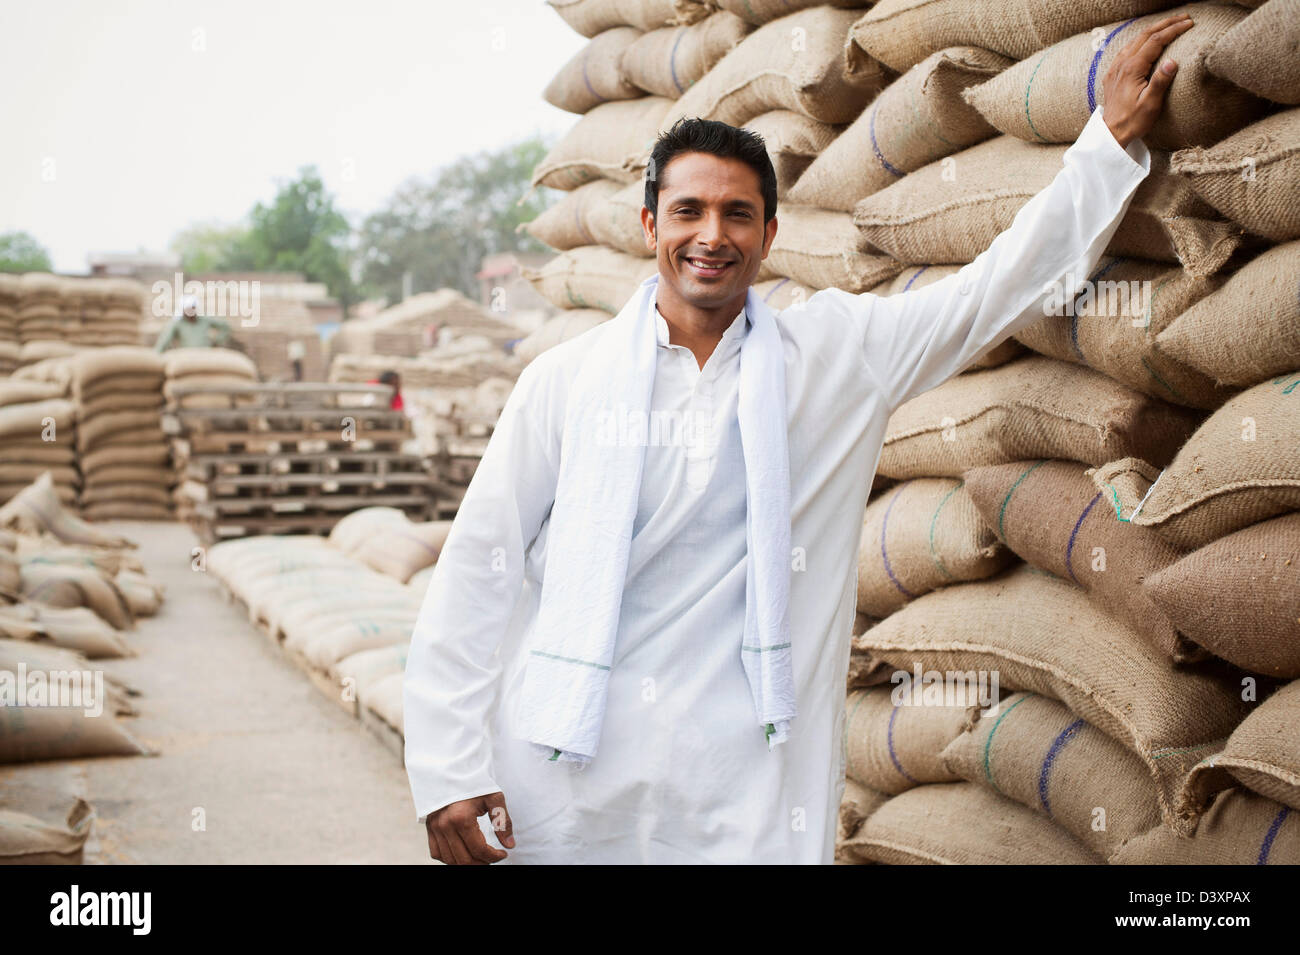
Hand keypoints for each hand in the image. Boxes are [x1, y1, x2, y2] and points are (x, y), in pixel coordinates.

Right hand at [424, 791, 514, 863]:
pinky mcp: (429, 827)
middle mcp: (445, 825)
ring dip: (467, 863)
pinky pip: (436, 852)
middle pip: (464, 859)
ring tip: (481, 857)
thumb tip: (509, 845)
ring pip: (450, 859)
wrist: (452, 768)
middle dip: (482, 862)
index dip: (494, 856)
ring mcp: (435, 827)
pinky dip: (450, 858)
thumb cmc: (475, 782)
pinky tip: (463, 853)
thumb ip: (502, 821)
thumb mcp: (493, 797)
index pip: (479, 850)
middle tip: (493, 857)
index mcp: (461, 818)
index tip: (504, 853)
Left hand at [1101, 13, 1194, 147]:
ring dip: (1153, 30)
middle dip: (1166, 24)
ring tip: (1169, 25)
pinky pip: (1126, 50)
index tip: (1190, 24)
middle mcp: (1121, 65)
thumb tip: (1172, 61)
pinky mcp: (1112, 75)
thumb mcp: (1150, 104)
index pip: (1155, 41)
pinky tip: (1145, 41)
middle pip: (1145, 35)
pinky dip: (1140, 40)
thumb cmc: (1132, 121)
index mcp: (1132, 69)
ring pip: (1135, 41)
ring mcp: (1115, 69)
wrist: (1111, 134)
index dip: (1174, 30)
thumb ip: (1160, 81)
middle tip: (1184, 17)